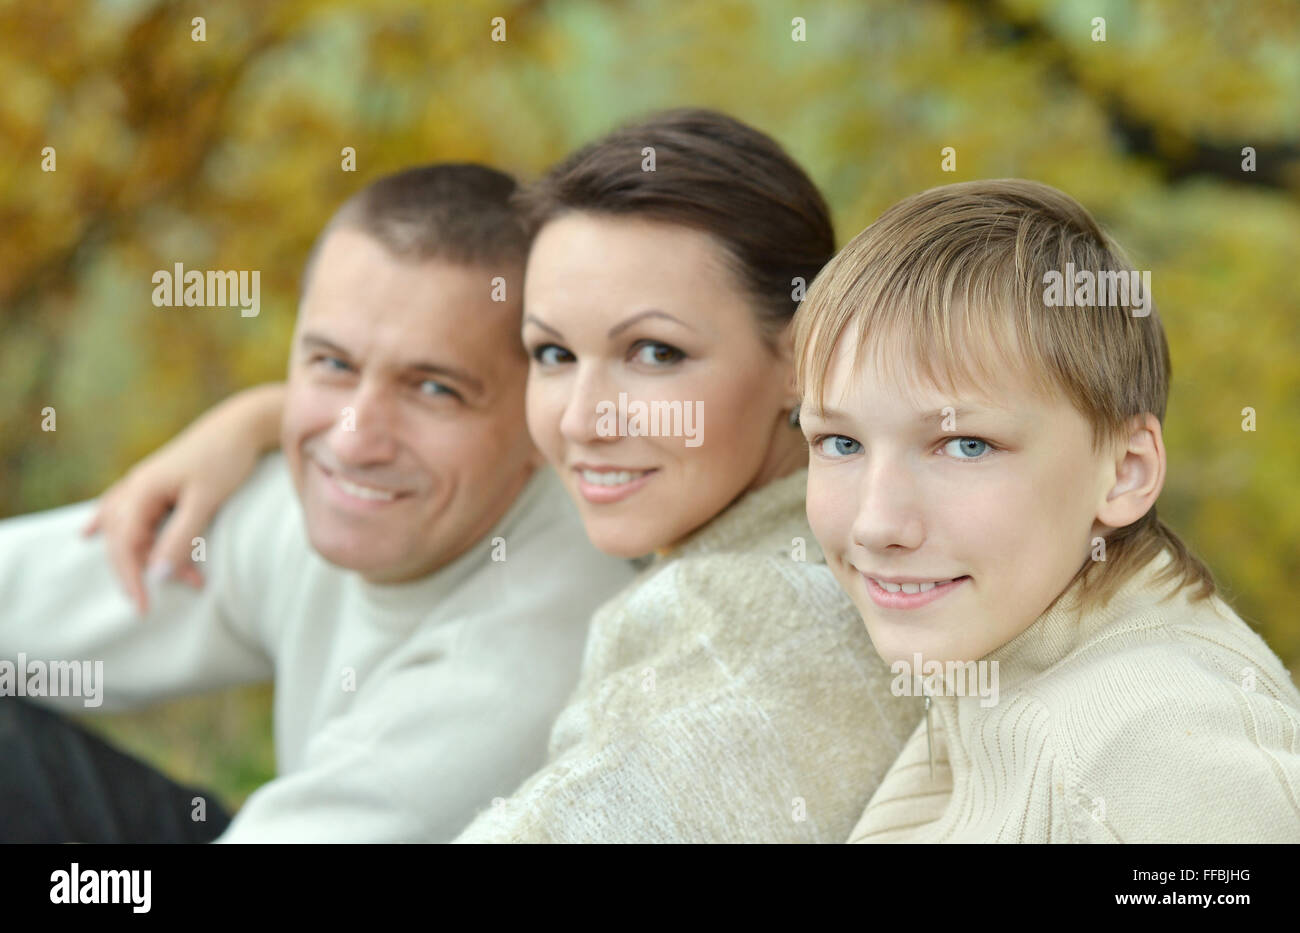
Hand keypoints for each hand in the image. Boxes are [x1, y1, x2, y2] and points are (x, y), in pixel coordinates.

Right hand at [82, 383, 285, 613]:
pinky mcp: (156, 480)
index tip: (143, 608)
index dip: (132, 578)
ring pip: (126, 527)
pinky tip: (89, 533)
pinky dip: (110, 525)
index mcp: (142, 490)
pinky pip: (122, 506)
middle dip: (138, 573)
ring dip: (141, 556)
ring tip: (147, 584)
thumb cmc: (226, 459)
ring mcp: (143, 481)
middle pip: (122, 539)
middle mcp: (136, 485)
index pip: (125, 544)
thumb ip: (181, 539)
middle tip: (157, 601)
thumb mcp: (205, 501)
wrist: (242, 423)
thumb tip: (156, 577)